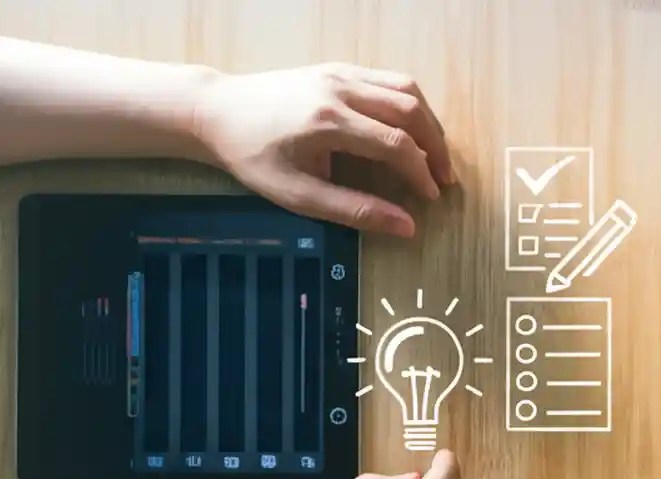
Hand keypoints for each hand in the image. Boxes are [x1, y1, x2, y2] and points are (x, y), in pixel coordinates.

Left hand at [190, 62, 455, 236]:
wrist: (216, 111)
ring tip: (435, 154)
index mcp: (328, 122)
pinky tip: (411, 129)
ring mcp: (340, 73)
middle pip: (410, 111)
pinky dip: (410, 104)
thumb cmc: (252, 157)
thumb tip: (406, 227)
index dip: (421, 174)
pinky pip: (389, 79)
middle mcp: (340, 89)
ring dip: (428, 122)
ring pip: (406, 89)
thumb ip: (355, 211)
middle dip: (436, 147)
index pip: (396, 146)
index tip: (430, 198)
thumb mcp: (298, 195)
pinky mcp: (338, 68)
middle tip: (444, 179)